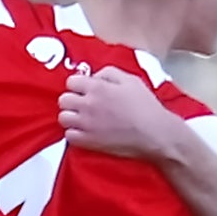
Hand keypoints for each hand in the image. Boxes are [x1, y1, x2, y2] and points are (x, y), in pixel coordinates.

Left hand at [58, 65, 190, 161]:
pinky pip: (69, 136)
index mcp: (97, 87)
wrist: (153, 133)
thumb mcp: (131, 80)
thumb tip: (93, 77)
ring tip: (82, 119)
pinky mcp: (88, 141)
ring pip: (63, 117)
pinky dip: (74, 133)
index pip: (71, 81)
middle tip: (83, 104)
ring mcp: (85, 124)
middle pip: (63, 99)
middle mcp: (87, 104)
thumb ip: (108, 73)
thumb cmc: (145, 105)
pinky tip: (85, 132)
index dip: (78, 85)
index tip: (85, 90)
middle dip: (72, 100)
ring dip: (71, 117)